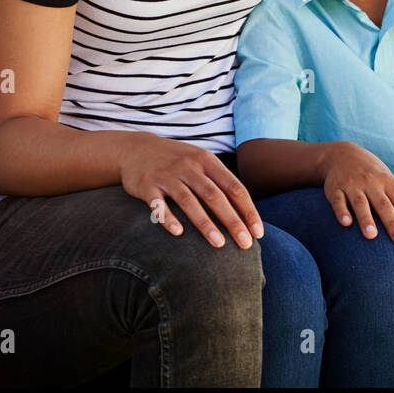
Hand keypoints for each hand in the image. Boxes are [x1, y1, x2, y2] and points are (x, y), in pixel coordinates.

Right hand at [120, 138, 263, 249]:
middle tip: (245, 244)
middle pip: (215, 196)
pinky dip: (168, 218)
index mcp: (207, 161)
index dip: (248, 211)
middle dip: (232, 221)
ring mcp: (167, 175)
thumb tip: (246, 212)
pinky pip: (158, 204)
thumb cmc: (177, 161)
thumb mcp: (200, 162)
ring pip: (189, 201)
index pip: (234, 187)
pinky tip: (178, 233)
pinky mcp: (147, 185)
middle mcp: (188, 167)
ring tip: (219, 244)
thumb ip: (220, 181)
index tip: (258, 233)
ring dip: (205, 224)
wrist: (135, 148)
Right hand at [320, 141, 393, 244]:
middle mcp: (371, 183)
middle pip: (383, 205)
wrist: (341, 154)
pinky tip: (346, 223)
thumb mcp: (387, 181)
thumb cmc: (370, 173)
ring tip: (371, 235)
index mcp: (387, 183)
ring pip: (360, 203)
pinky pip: (338, 201)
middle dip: (391, 222)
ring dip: (366, 219)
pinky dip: (341, 211)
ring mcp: (352, 185)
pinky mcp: (335, 189)